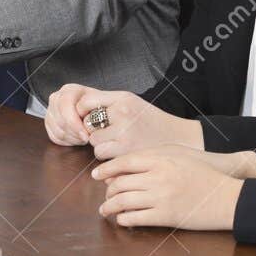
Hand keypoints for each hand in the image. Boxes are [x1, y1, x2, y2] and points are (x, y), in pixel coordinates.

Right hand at [44, 83, 97, 145]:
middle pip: (61, 121)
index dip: (75, 123)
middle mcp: (56, 98)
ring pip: (58, 131)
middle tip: (87, 138)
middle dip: (75, 133)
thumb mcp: (102, 102)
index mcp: (69, 90)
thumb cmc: (99, 106)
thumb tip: (89, 125)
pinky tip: (77, 139)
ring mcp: (50, 111)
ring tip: (84, 138)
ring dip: (73, 138)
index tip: (86, 135)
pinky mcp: (49, 123)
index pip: (65, 106)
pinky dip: (67, 142)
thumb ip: (95, 109)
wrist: (94, 109)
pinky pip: (54, 137)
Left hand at [73, 89, 204, 159]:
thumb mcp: (131, 102)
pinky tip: (120, 153)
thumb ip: (108, 103)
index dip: (81, 111)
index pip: (86, 101)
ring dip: (100, 146)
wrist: (178, 137)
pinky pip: (102, 155)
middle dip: (93, 131)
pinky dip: (107, 157)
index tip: (87, 119)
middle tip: (107, 134)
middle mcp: (123, 112)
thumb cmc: (150, 121)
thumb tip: (78, 109)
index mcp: (123, 97)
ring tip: (116, 144)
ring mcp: (124, 131)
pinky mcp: (126, 150)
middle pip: (87, 124)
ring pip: (93, 142)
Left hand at [93, 145, 243, 230]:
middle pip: (119, 183)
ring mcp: (160, 197)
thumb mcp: (179, 153)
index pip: (123, 162)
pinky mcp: (165, 216)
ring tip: (105, 210)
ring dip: (109, 207)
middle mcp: (157, 176)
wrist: (226, 195)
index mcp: (160, 158)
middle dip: (107, 190)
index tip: (96, 174)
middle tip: (105, 194)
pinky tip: (122, 219)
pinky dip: (123, 219)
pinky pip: (135, 218)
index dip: (105, 168)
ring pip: (123, 201)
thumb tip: (126, 164)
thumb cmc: (204, 171)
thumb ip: (153, 155)